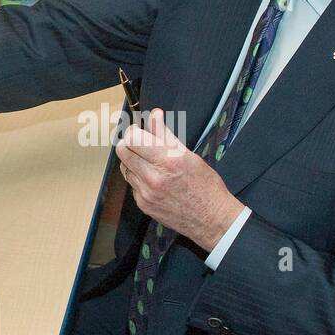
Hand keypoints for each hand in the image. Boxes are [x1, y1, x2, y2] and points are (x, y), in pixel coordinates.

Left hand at [115, 108, 245, 252]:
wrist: (212, 220)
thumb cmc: (206, 186)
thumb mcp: (189, 155)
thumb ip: (166, 134)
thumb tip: (155, 114)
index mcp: (167, 161)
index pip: (133, 138)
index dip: (134, 130)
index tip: (139, 130)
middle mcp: (153, 178)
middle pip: (122, 151)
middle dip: (128, 143)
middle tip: (140, 143)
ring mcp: (146, 193)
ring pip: (125, 167)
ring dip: (132, 161)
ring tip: (149, 162)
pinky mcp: (143, 205)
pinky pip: (132, 184)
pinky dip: (138, 178)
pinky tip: (153, 180)